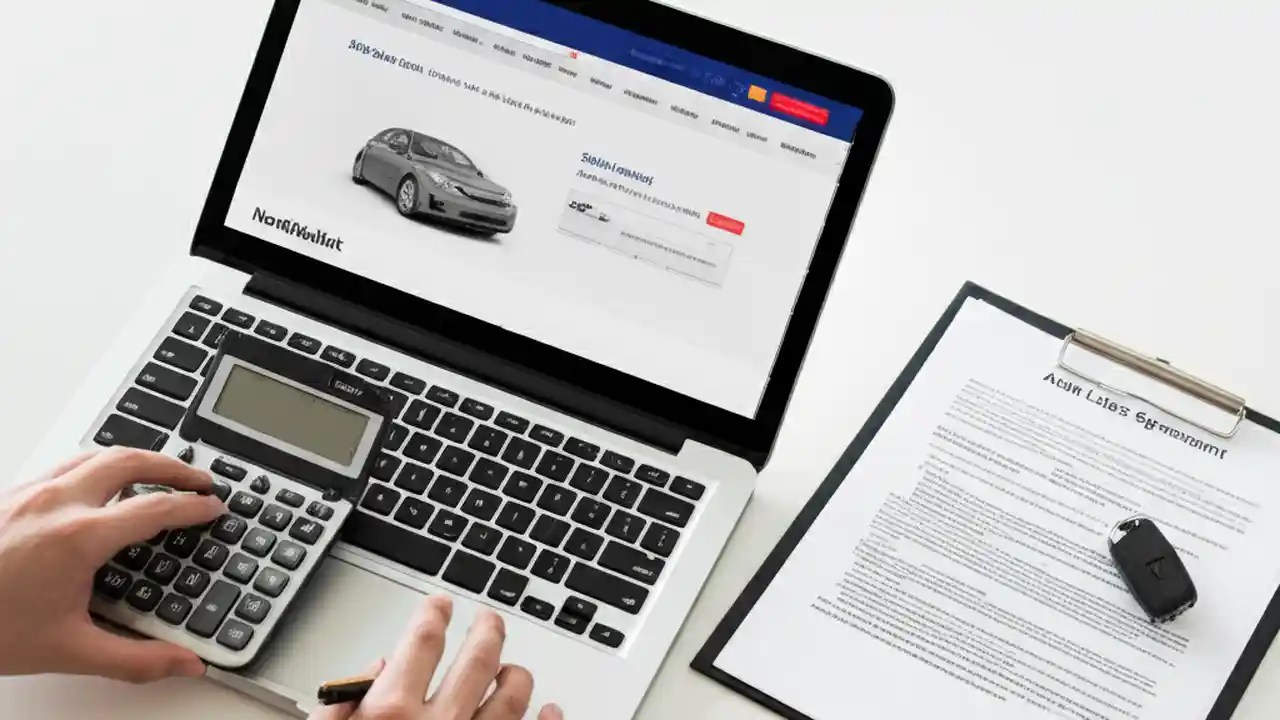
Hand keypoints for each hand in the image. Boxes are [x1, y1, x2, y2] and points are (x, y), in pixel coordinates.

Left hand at [0, 448, 224, 681]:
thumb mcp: (70, 651)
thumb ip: (137, 659)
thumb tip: (183, 663)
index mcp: (80, 537)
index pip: (156, 508)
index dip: (193, 507)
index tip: (212, 508)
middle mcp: (58, 503)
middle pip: (131, 460)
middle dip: (173, 466)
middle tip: (198, 478)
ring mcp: (31, 492)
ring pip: (97, 453)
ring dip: (136, 457)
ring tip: (158, 471)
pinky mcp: (12, 493)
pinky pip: (67, 463)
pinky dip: (99, 463)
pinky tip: (102, 480)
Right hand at [311, 595, 561, 719]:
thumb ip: (338, 709)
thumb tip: (373, 672)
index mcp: (391, 713)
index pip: (422, 641)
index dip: (434, 613)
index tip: (441, 604)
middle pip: (478, 659)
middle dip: (487, 631)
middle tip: (489, 619)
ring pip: (513, 697)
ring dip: (516, 676)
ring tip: (512, 669)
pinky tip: (551, 710)